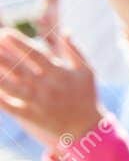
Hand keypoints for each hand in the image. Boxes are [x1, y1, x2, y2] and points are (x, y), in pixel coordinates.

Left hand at [0, 29, 101, 146]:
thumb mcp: (87, 72)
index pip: (36, 56)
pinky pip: (7, 106)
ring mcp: (37, 103)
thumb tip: (65, 31)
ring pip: (9, 87)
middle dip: (1, 55)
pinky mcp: (29, 116)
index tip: (5, 33)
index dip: (20, 43)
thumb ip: (75, 51)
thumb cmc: (86, 96)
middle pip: (18, 69)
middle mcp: (46, 88)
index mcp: (60, 75)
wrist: (85, 129)